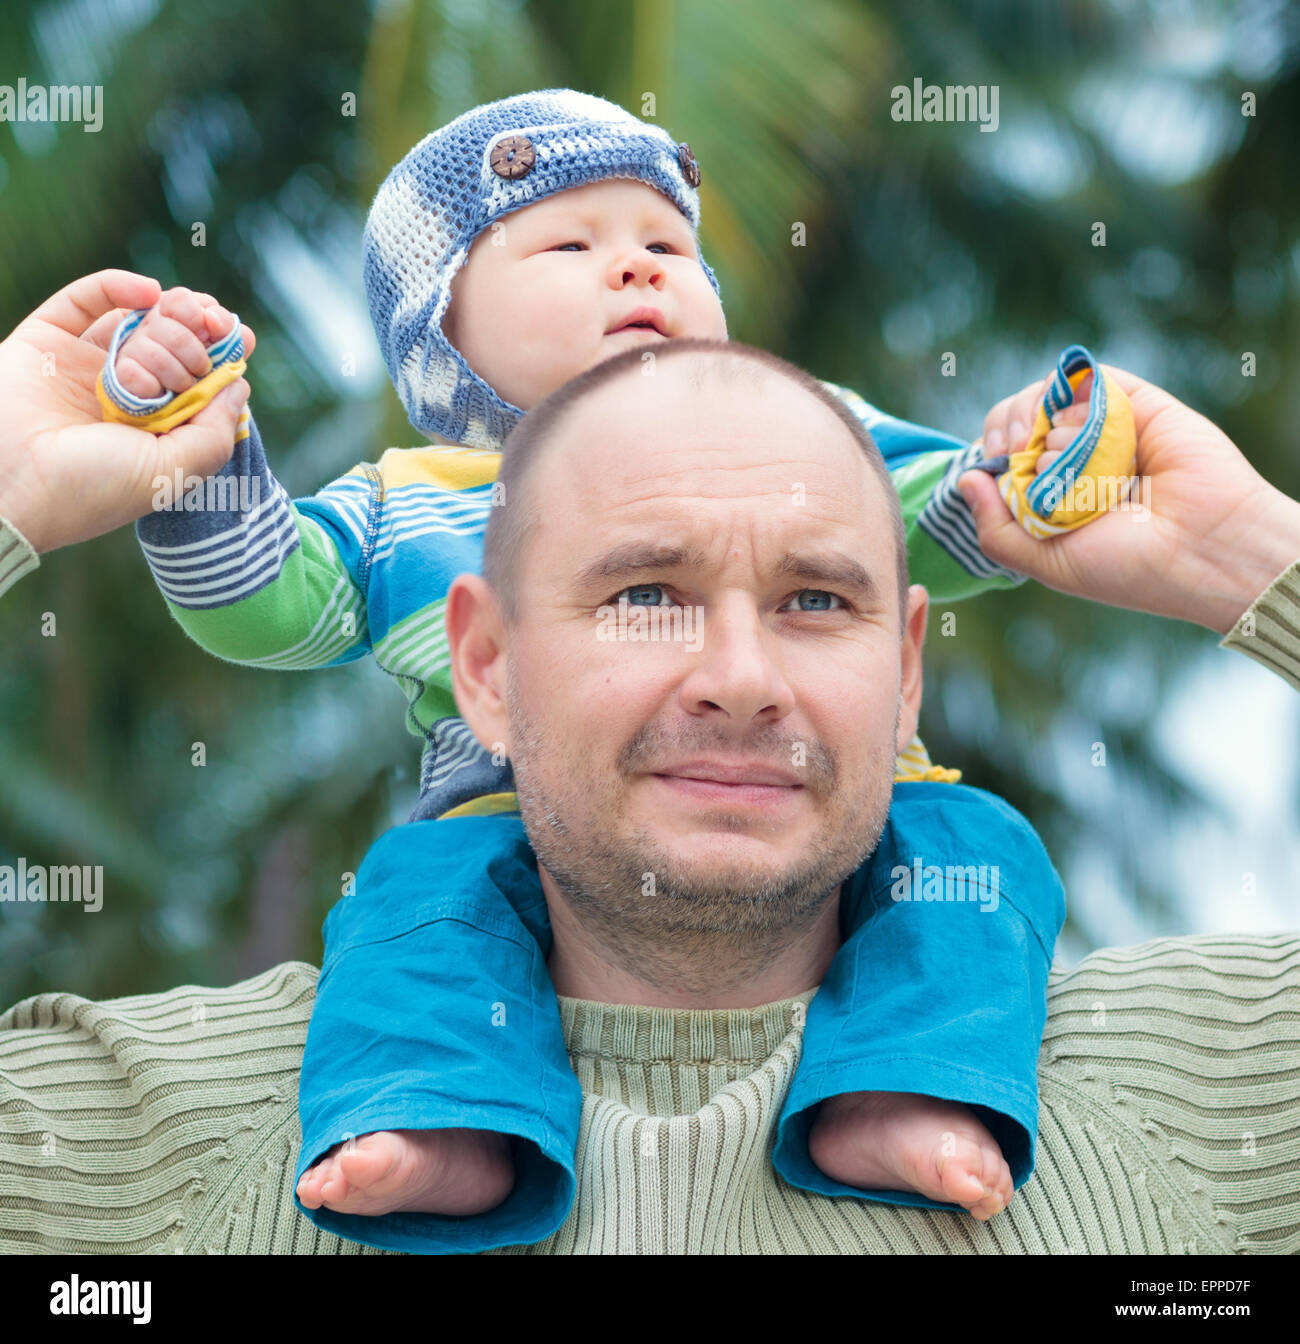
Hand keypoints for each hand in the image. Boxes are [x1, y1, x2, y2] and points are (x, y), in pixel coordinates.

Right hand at [0, 269, 253, 554]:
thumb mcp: (172, 472)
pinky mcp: (46, 341)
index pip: (199, 377)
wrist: (10, 486)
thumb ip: (214, 433)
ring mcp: (85, 366)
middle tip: (190, 359)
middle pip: (176, 345)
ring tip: (175, 324)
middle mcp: (124, 395)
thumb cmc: (91, 490)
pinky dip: (120, 286)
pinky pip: (87, 299)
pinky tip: (148, 294)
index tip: (239, 336)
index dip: (223, 351)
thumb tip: (241, 385)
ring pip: (139, 322)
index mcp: (156, 427)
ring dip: (166, 319)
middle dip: (193, 341)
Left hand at [959, 365, 1299, 633]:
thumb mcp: (1045, 561)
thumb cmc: (1125, 566)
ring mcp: (1105, 428)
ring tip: (1052, 452)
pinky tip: (1079, 429)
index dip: (990, 446)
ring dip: (1038, 418)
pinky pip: (1088, 381)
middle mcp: (1077, 457)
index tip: (991, 460)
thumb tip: (965, 479)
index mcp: (1055, 492)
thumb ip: (996, 528)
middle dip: (1005, 425)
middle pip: (1018, 416)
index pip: (1004, 452)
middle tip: (1012, 448)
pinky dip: (1075, 400)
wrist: (1199, 549)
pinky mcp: (1136, 402)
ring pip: (1047, 395)